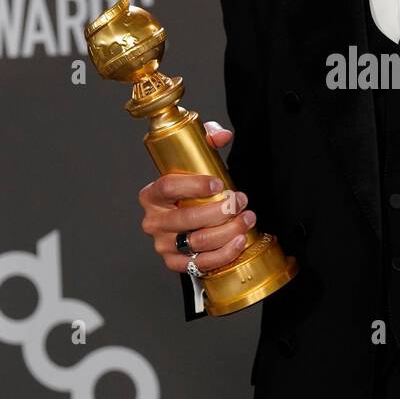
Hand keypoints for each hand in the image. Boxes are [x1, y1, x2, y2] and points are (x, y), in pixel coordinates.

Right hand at [138, 121, 256, 273]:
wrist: (188, 221)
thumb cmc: (190, 191)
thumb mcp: (195, 161)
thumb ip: (208, 139)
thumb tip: (223, 136)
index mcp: (152, 195)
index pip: (168, 187)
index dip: (194, 185)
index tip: (219, 182)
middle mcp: (153, 221)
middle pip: (187, 218)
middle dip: (221, 210)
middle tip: (241, 201)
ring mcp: (163, 245)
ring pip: (198, 241)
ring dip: (229, 231)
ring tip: (247, 219)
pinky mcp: (175, 263)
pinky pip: (200, 263)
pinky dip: (224, 254)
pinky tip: (239, 240)